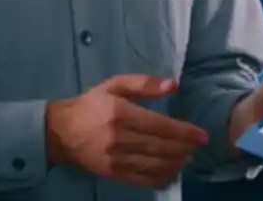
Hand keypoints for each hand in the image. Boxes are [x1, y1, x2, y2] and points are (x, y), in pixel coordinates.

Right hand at [46, 74, 209, 188]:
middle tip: (198, 146)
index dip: (184, 132)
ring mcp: (115, 159)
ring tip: (187, 158)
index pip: (160, 126)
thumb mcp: (114, 85)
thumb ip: (144, 84)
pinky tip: (171, 173)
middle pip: (160, 147)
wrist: (61, 132)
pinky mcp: (112, 173)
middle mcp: (119, 138)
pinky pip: (141, 179)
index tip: (201, 135)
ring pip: (154, 165)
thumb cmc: (91, 105)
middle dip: (184, 148)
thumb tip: (173, 84)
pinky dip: (160, 178)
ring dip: (176, 163)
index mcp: (121, 114)